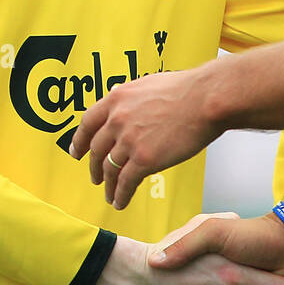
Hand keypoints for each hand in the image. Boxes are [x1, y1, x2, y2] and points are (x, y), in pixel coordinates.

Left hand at [68, 67, 220, 208]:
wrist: (205, 99)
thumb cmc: (186, 89)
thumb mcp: (148, 83)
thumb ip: (130, 95)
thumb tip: (117, 96)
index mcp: (116, 99)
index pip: (88, 123)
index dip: (80, 141)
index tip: (77, 152)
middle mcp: (117, 119)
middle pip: (97, 150)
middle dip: (94, 167)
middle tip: (95, 177)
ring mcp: (129, 140)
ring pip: (110, 169)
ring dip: (108, 186)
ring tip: (109, 195)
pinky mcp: (144, 159)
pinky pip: (125, 183)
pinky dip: (121, 195)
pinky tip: (121, 201)